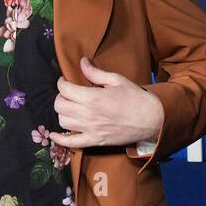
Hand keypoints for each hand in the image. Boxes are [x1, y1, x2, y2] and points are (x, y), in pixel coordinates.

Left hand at [49, 55, 164, 149]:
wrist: (151, 119)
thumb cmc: (135, 98)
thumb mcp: (116, 80)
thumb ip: (96, 73)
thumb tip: (82, 62)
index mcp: (92, 97)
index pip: (65, 89)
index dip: (62, 83)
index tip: (65, 81)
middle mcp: (87, 114)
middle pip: (59, 105)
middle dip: (61, 97)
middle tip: (68, 94)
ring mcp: (90, 129)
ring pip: (63, 121)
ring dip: (63, 113)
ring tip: (70, 108)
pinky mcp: (94, 141)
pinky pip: (71, 143)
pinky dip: (60, 139)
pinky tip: (55, 134)